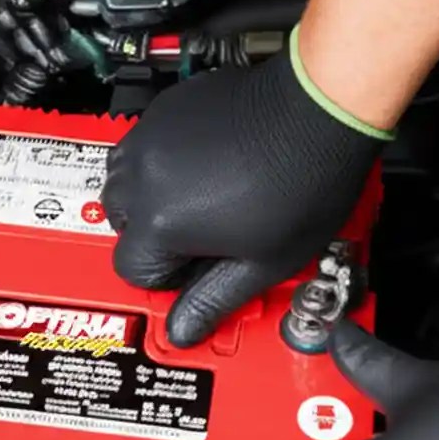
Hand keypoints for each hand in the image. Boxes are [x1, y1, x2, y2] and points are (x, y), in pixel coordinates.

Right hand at [101, 30, 385, 346]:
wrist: (320, 110)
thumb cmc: (303, 179)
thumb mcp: (262, 262)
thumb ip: (213, 299)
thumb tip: (183, 329)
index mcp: (162, 220)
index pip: (130, 269)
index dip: (166, 278)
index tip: (195, 269)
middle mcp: (144, 175)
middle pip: (119, 222)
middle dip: (151, 235)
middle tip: (198, 234)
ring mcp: (151, 136)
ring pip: (120, 179)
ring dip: (146, 196)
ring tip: (194, 200)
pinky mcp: (165, 110)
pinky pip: (141, 143)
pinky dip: (159, 160)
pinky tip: (201, 166)